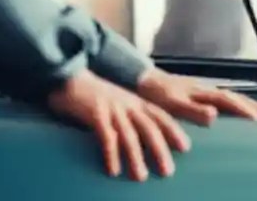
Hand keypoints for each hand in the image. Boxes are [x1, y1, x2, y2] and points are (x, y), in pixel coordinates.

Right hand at [47, 70, 188, 181]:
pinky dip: (111, 154)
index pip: (161, 116)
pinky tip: (113, 170)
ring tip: (140, 176)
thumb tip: (147, 140)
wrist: (72, 79)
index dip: (174, 131)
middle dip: (160, 150)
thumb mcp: (122, 102)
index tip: (185, 147)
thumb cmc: (98, 96)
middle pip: (149, 128)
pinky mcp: (95, 113)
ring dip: (136, 157)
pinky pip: (106, 136)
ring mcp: (113, 108)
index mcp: (137, 102)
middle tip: (167, 171)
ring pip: (129, 134)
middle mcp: (128, 104)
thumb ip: (135, 116)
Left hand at [136, 68, 256, 123]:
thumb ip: (193, 109)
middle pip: (241, 98)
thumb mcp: (172, 104)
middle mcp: (211, 90)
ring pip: (237, 99)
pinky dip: (242, 106)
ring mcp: (209, 91)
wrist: (146, 79)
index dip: (246, 110)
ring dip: (254, 107)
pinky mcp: (205, 95)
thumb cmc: (158, 94)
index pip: (232, 101)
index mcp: (206, 92)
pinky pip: (230, 101)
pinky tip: (245, 113)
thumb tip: (214, 115)